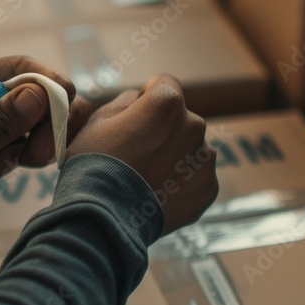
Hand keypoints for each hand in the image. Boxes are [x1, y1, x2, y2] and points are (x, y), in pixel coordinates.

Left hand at [0, 56, 79, 236]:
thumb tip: (36, 95)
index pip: (19, 67)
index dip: (47, 84)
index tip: (65, 111)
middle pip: (34, 95)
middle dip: (43, 125)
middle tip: (39, 156)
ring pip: (32, 123)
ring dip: (25, 148)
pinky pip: (22, 144)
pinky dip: (14, 160)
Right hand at [66, 75, 217, 234]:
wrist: (104, 219)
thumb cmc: (95, 165)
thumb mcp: (97, 120)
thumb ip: (126, 101)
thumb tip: (140, 99)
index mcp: (167, 103)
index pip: (163, 85)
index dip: (146, 99)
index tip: (134, 117)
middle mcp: (194, 126)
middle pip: (179, 120)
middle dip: (162, 130)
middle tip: (136, 155)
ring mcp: (204, 160)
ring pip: (190, 149)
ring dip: (174, 157)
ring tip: (147, 179)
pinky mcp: (209, 189)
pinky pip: (196, 178)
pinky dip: (181, 185)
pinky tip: (158, 195)